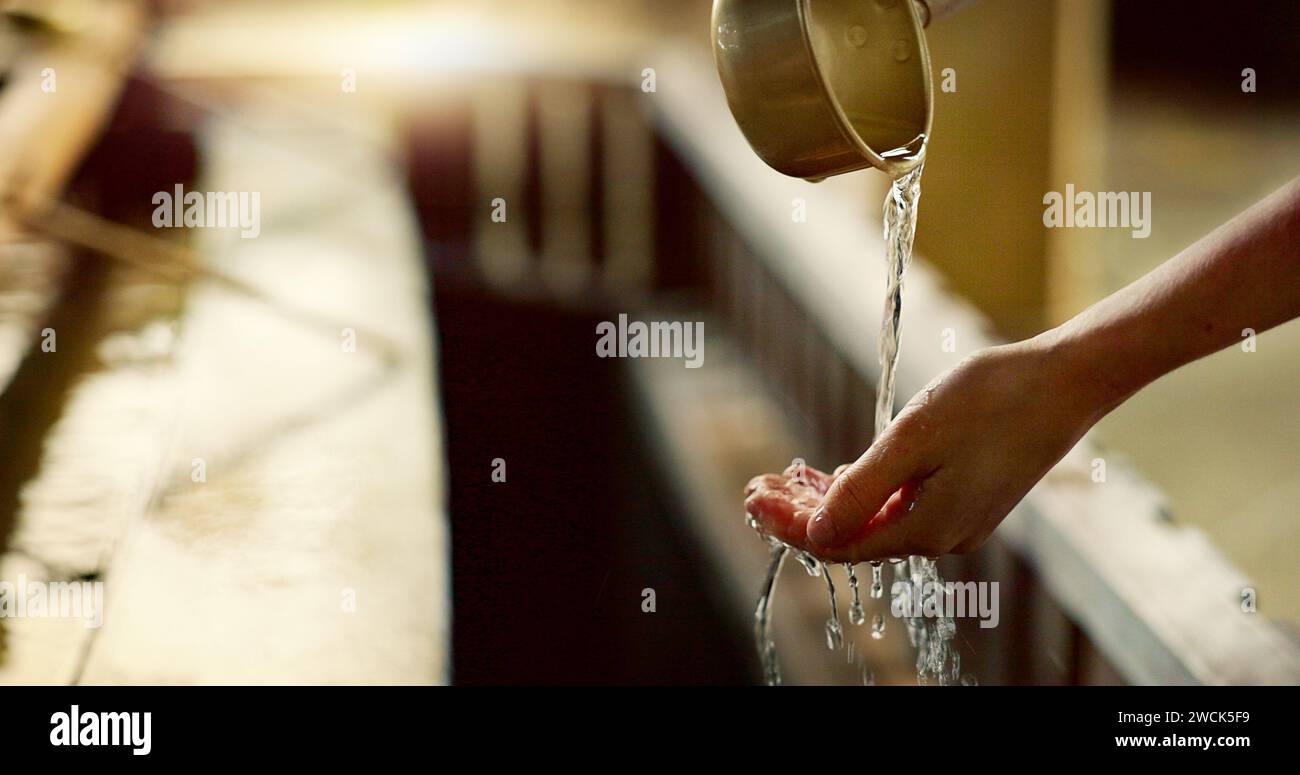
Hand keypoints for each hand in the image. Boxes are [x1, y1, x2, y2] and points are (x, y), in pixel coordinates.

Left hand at [746, 335, 1102, 561]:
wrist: (1065, 383)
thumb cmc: (991, 400)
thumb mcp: (914, 440)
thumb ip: (863, 491)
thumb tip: (815, 535)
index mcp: (926, 529)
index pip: (836, 544)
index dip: (788, 523)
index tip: (750, 493)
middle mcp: (941, 537)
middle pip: (852, 538)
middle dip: (799, 513)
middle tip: (757, 483)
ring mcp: (957, 521)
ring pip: (875, 522)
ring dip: (828, 501)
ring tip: (787, 477)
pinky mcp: (967, 500)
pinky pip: (900, 508)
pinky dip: (864, 492)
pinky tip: (838, 474)